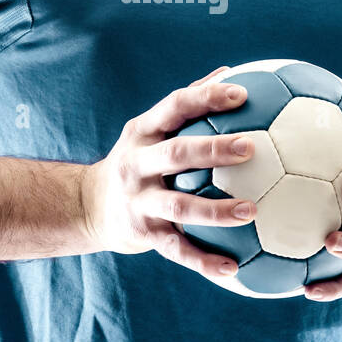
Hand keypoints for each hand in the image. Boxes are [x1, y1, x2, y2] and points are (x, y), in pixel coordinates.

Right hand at [80, 65, 259, 289]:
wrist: (89, 206)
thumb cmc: (139, 159)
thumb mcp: (151, 129)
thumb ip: (187, 103)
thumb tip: (231, 72)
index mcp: (144, 131)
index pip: (175, 105)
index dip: (206, 97)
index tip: (241, 94)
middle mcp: (138, 163)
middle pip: (176, 153)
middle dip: (213, 149)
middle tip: (252, 148)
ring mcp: (139, 201)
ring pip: (178, 206)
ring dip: (215, 211)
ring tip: (252, 211)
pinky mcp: (143, 234)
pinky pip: (177, 250)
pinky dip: (203, 261)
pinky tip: (233, 269)